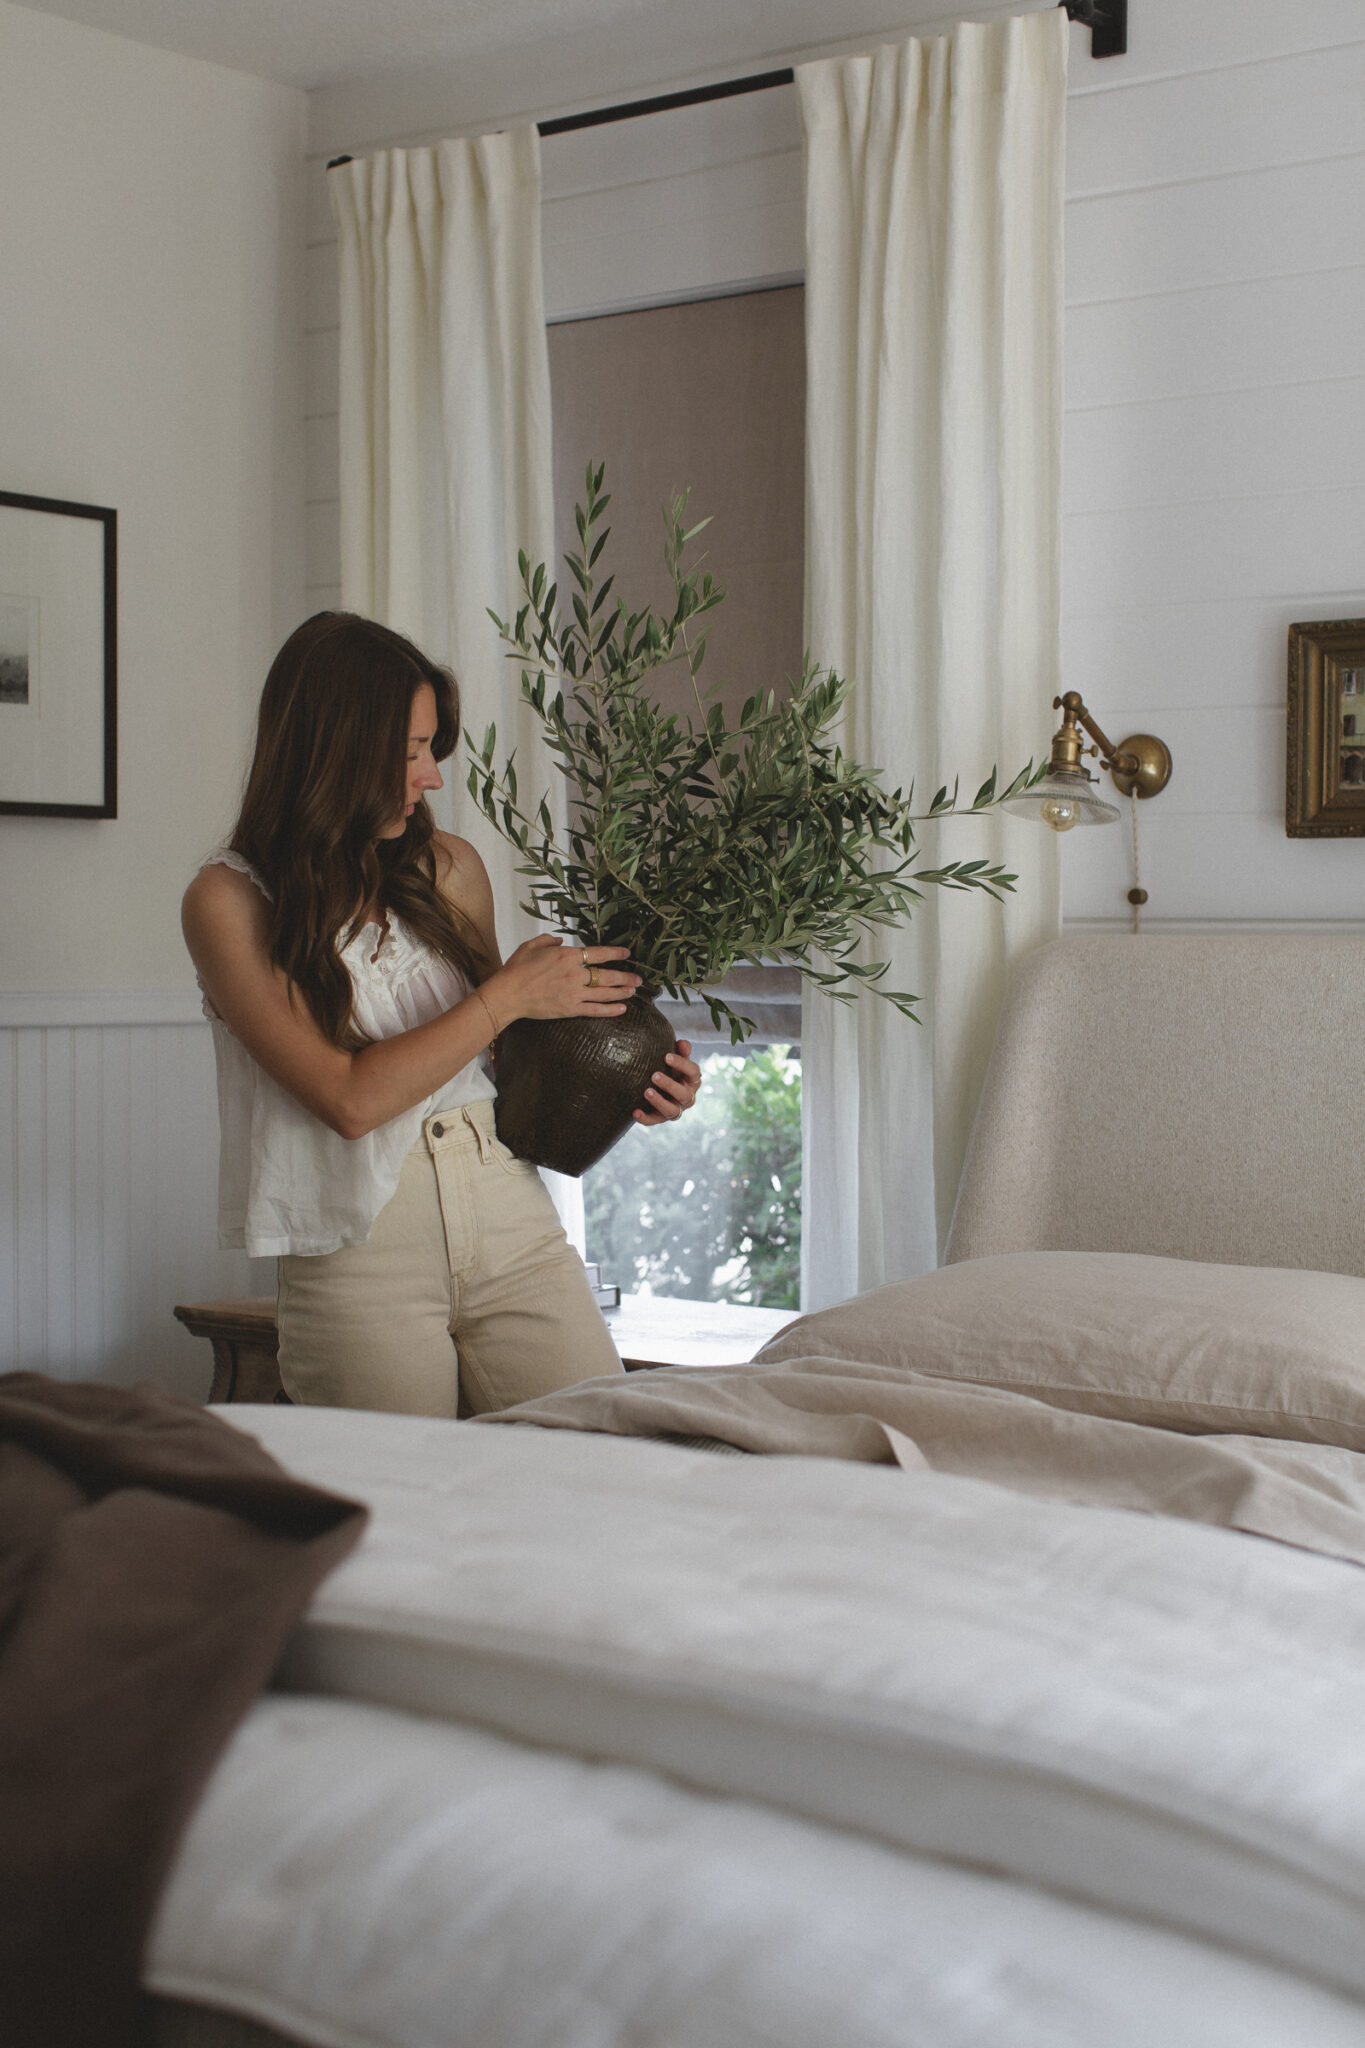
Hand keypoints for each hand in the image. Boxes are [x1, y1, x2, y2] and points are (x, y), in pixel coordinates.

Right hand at [489, 933, 639, 1023]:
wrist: (508, 994)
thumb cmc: (517, 969)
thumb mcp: (531, 946)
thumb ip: (548, 940)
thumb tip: (559, 941)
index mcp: (567, 956)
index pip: (598, 954)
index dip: (614, 954)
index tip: (626, 954)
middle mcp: (574, 974)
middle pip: (606, 975)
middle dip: (624, 976)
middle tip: (638, 978)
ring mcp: (574, 993)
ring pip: (604, 993)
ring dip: (621, 992)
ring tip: (633, 991)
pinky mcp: (570, 1009)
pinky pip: (595, 1010)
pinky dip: (610, 1010)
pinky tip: (622, 1009)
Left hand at [635, 1041, 701, 1125]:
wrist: (660, 1086)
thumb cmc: (671, 1068)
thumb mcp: (677, 1059)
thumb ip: (682, 1050)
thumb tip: (681, 1043)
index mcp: (693, 1080)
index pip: (693, 1072)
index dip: (681, 1064)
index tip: (666, 1056)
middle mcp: (687, 1097)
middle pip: (684, 1094)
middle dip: (670, 1085)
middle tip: (654, 1075)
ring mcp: (676, 1109)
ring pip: (672, 1111)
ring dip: (659, 1102)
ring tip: (646, 1092)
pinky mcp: (661, 1118)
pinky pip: (654, 1121)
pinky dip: (645, 1118)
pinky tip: (635, 1112)